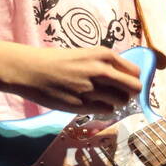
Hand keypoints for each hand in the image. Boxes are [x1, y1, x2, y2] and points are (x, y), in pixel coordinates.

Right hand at [8, 45, 141, 114]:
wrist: (31, 70)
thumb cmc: (56, 61)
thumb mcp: (85, 55)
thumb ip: (105, 64)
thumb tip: (124, 78)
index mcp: (103, 55)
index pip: (134, 71)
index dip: (131, 79)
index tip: (123, 83)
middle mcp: (101, 70)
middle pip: (134, 88)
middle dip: (130, 92)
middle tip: (118, 94)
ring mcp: (92, 89)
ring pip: (122, 101)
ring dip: (116, 102)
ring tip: (102, 99)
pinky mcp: (83, 105)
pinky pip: (107, 111)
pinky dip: (104, 109)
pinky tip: (92, 104)